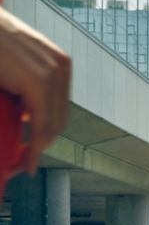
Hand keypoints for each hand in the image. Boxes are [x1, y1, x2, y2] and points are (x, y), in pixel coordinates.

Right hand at [0, 0, 70, 173]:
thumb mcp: (11, 65)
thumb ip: (21, 85)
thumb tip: (24, 115)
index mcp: (58, 62)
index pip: (58, 106)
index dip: (47, 130)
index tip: (34, 148)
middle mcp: (61, 65)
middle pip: (59, 117)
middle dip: (43, 142)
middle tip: (26, 161)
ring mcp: (52, 72)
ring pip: (51, 124)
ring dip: (38, 147)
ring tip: (24, 162)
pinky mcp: (38, 81)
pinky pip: (41, 122)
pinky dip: (34, 145)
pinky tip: (26, 158)